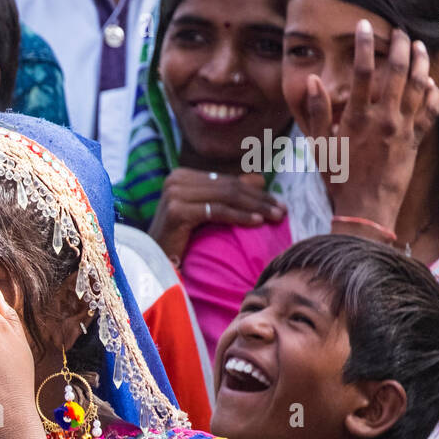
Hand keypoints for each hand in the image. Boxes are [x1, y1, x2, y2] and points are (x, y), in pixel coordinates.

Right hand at [148, 168, 284, 263]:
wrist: (155, 262)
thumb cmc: (180, 241)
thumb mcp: (206, 213)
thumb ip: (228, 195)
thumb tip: (260, 179)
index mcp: (182, 176)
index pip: (226, 181)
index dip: (255, 191)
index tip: (279, 203)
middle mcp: (175, 180)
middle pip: (227, 187)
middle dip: (259, 199)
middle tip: (283, 210)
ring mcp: (174, 194)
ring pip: (225, 197)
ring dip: (255, 207)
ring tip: (276, 217)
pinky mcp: (176, 211)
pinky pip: (217, 211)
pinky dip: (240, 216)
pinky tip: (258, 222)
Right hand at [304, 22, 438, 232]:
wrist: (365, 206)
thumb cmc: (337, 178)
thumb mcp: (318, 146)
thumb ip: (316, 112)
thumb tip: (314, 81)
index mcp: (356, 118)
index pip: (362, 72)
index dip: (364, 46)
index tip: (364, 26)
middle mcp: (383, 118)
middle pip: (396, 72)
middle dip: (399, 47)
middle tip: (398, 31)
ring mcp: (402, 128)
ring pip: (418, 87)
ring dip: (420, 63)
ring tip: (419, 47)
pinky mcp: (414, 140)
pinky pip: (430, 112)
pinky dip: (433, 94)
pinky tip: (432, 82)